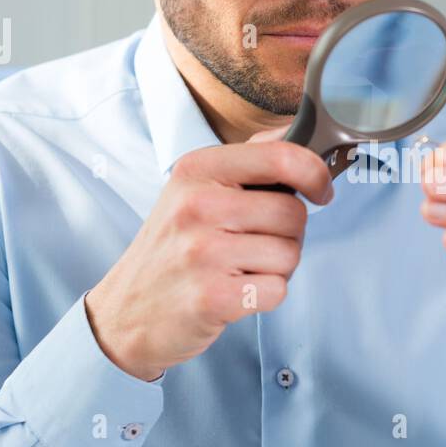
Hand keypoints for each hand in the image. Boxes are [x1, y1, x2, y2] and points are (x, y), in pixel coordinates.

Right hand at [85, 124, 331, 380]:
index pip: (282, 157)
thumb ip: (246, 162)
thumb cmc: (171, 250)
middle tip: (255, 244)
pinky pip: (277, 290)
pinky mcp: (212, 296)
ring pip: (290, 254)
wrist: (125, 312)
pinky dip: (266, 297)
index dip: (315, 175)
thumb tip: (298, 134)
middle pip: (293, 213)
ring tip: (241, 269)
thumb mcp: (192, 190)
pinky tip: (236, 292)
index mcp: (197, 169)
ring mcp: (203, 252)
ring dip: (278, 268)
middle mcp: (197, 205)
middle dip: (289, 234)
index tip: (320, 191)